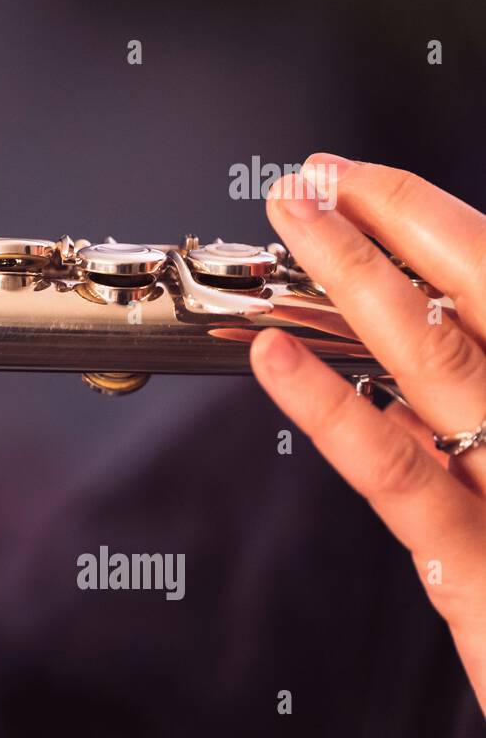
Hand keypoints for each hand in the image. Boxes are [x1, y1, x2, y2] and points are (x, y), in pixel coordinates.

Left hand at [254, 155, 485, 714]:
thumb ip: (464, 416)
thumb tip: (392, 369)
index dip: (428, 220)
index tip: (362, 179)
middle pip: (482, 293)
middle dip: (397, 219)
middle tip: (316, 172)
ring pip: (437, 359)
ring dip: (358, 276)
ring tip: (296, 219)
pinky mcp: (478, 566)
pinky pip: (397, 473)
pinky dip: (330, 405)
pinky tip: (273, 356)